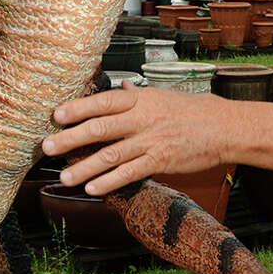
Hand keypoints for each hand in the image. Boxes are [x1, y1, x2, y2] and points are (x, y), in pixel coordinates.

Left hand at [43, 86, 238, 195]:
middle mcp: (143, 118)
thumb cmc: (195, 111)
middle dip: (70, 138)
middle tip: (46, 147)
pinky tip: (92, 189)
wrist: (226, 128)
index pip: (103, 101)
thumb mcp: (164, 95)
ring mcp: (152, 141)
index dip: (78, 108)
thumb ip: (138, 94)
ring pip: (111, 155)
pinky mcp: (162, 162)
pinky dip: (109, 182)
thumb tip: (121, 84)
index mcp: (141, 99)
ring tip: (64, 178)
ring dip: (84, 168)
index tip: (55, 114)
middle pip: (100, 128)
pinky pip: (130, 173)